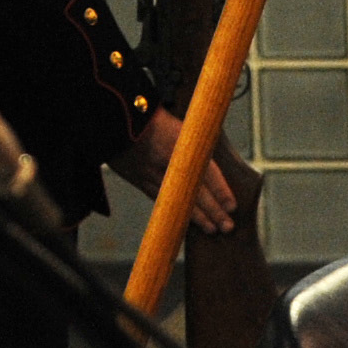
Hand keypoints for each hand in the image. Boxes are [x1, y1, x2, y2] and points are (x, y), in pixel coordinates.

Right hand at [115, 107, 241, 231]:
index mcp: (180, 143)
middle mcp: (167, 160)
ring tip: (212, 229)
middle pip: (194, 191)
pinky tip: (185, 223)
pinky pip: (161, 200)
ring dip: (196, 217)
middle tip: (227, 226)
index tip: (232, 206)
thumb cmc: (152, 118)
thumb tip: (214, 157)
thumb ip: (195, 142)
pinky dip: (174, 212)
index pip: (206, 171)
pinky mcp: (138, 179)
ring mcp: (151, 172)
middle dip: (212, 211)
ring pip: (177, 200)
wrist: (114, 118)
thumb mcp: (179, 125)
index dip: (220, 191)